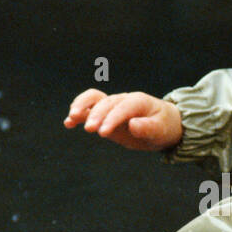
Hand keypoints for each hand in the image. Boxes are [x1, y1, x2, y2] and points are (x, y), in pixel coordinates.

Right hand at [64, 89, 182, 150]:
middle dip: (96, 115)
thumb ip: (148, 128)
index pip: (122, 107)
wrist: (163, 124)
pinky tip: (68, 123)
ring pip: (93, 98)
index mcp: (138, 101)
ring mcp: (112, 106)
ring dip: (81, 106)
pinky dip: (78, 113)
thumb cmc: (163, 126)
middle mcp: (123, 100)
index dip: (112, 118)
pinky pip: (89, 109)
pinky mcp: (104, 114)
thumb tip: (133, 124)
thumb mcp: (161, 130)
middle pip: (105, 102)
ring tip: (72, 119)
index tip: (102, 132)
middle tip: (90, 130)